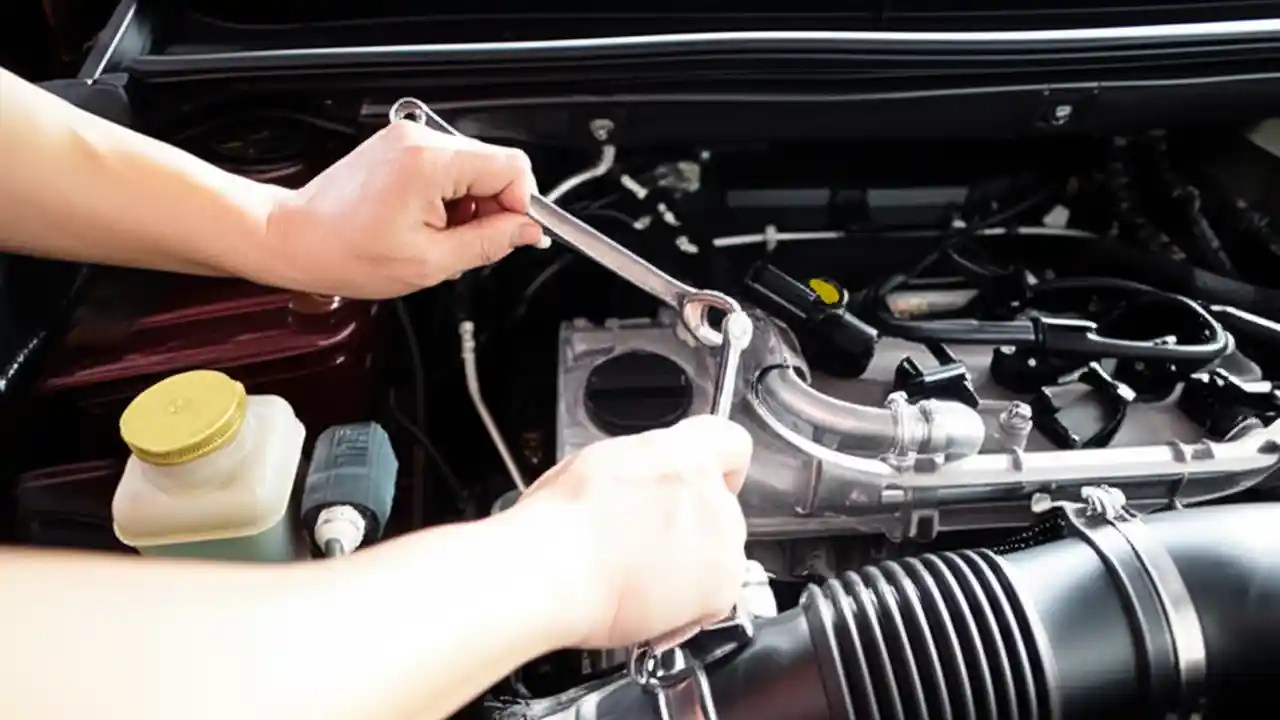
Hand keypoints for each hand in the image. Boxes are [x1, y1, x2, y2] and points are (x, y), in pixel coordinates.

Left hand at [263, 120, 545, 298]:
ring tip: (438, 235)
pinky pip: (447, 167)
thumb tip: (526, 231)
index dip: (521, 205)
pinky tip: (425, 221)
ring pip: (473, 168)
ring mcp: (408, 139)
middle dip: (493, 207)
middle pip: (494, 164)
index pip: (511, 167)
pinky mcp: (399, 146)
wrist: (294, 238)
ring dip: (469, 205)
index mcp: (430, 162)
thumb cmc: (345, 251)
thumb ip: (489, 243)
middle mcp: (420, 139)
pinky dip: (448, 197)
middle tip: (470, 243)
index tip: (512, 234)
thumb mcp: (430, 262)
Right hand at [510, 415, 752, 648]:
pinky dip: (691, 606)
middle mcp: (710, 492)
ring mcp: (722, 540)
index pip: (732, 444)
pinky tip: (650, 605)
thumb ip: (642, 470)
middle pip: (721, 506)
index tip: (706, 483)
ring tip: (642, 581)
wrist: (558, 569)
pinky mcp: (722, 587)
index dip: (720, 467)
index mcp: (682, 452)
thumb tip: (641, 487)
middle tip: (649, 546)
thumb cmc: (562, 520)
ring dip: (693, 566)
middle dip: (695, 526)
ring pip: (721, 553)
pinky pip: (716, 597)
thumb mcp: (599, 465)